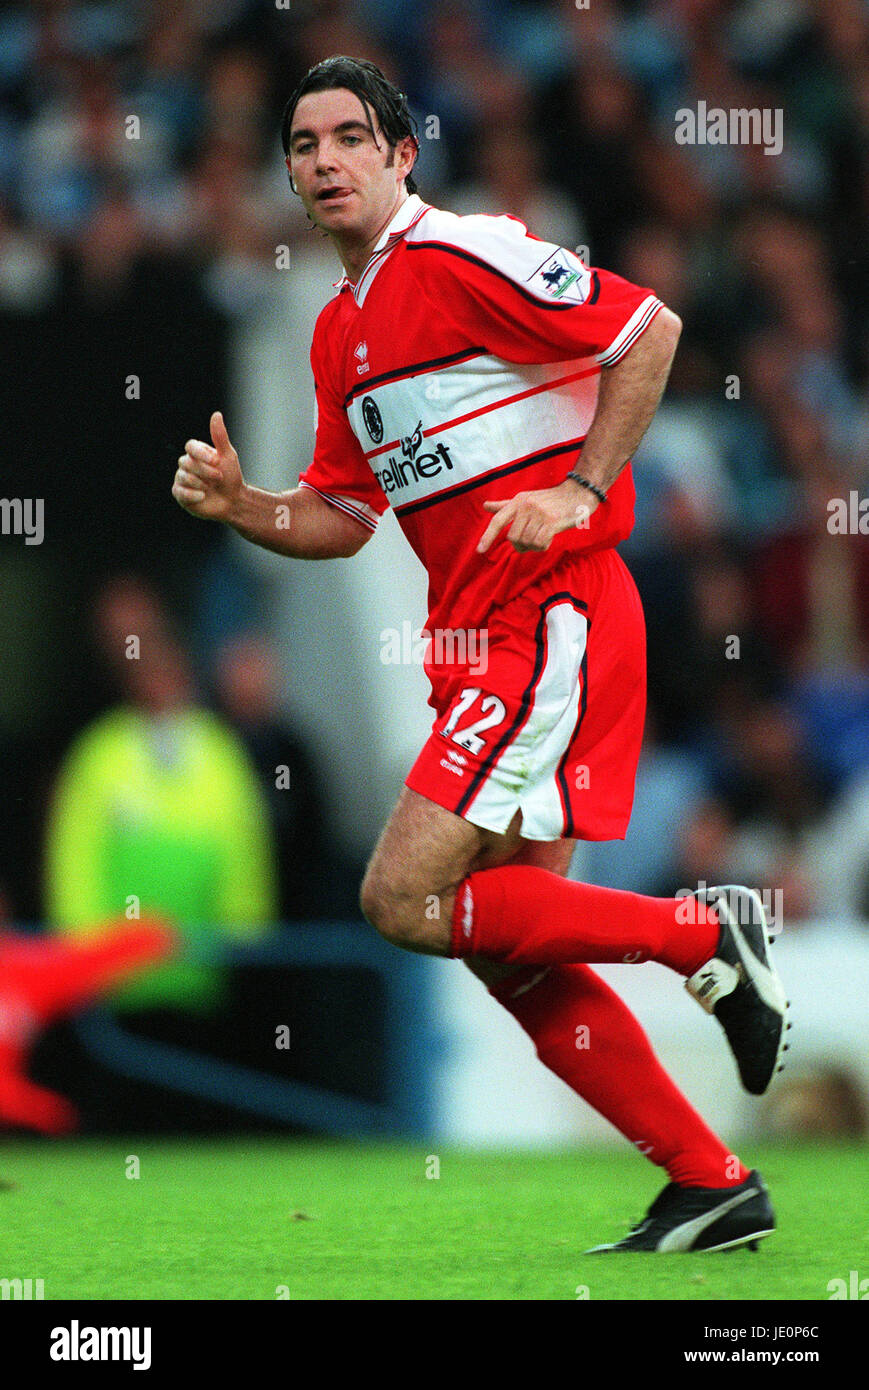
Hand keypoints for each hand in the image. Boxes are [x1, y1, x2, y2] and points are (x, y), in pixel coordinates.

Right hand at [173, 411, 243, 522]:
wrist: (233, 501)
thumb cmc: (231, 477)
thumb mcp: (228, 456)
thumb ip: (220, 436)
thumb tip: (216, 414)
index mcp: (197, 453)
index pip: (190, 446)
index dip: (201, 453)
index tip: (217, 460)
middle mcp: (187, 464)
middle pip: (187, 462)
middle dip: (206, 471)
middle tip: (219, 477)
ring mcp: (182, 479)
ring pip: (184, 477)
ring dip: (201, 483)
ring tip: (211, 488)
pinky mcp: (180, 495)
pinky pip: (180, 492)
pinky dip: (193, 494)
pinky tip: (203, 496)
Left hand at [476, 480, 598, 553]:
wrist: (578, 493)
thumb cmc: (550, 500)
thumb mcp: (526, 498)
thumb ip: (505, 505)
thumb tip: (485, 506)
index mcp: (517, 501)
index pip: (498, 520)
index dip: (487, 536)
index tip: (479, 551)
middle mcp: (526, 506)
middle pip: (513, 538)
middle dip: (521, 544)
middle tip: (531, 540)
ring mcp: (539, 513)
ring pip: (527, 542)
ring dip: (534, 546)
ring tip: (542, 536)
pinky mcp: (551, 522)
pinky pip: (539, 544)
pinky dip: (543, 546)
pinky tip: (549, 538)